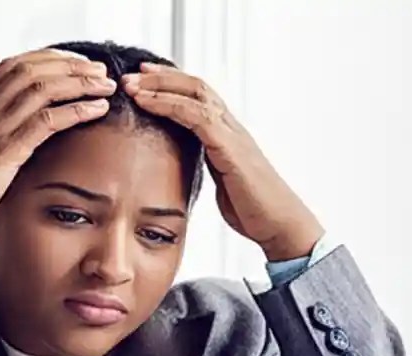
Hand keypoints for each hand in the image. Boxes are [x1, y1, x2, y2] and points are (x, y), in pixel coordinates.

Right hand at [0, 48, 115, 229]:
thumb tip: (20, 133)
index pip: (12, 66)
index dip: (47, 59)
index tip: (75, 62)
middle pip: (31, 70)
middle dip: (70, 66)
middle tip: (100, 69)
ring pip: (41, 89)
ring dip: (80, 84)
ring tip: (107, 86)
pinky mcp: (4, 151)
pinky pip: (45, 121)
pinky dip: (76, 111)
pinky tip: (97, 109)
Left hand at [122, 62, 323, 260]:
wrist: (280, 224)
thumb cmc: (253, 209)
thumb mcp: (222, 183)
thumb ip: (205, 167)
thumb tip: (182, 166)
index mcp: (228, 135)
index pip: (199, 96)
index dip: (170, 84)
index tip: (142, 79)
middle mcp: (232, 128)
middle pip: (195, 86)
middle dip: (160, 77)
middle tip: (130, 74)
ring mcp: (232, 135)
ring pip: (195, 94)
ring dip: (160, 86)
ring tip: (132, 85)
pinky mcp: (230, 147)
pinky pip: (197, 116)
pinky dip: (168, 105)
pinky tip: (147, 103)